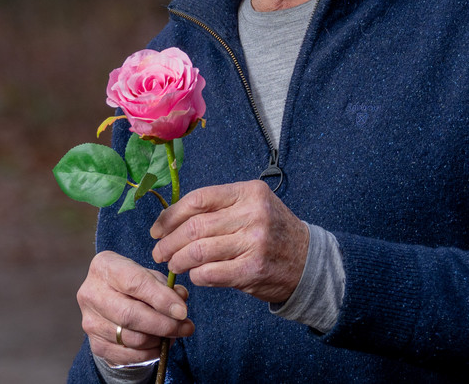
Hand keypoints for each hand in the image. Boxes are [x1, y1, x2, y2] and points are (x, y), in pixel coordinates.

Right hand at [77, 250, 194, 364]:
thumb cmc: (133, 285)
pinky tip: (159, 346)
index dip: (161, 299)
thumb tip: (180, 300)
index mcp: (104, 267)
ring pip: (131, 338)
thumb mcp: (148, 275)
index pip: (134, 283)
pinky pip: (127, 356)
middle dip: (164, 324)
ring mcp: (90, 321)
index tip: (182, 311)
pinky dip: (149, 354)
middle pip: (130, 315)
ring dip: (158, 340)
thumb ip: (165, 286)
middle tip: (186, 327)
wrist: (109, 303)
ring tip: (173, 335)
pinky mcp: (95, 344)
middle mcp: (91, 293)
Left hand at [150, 180, 308, 302]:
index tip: (157, 228)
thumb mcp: (253, 206)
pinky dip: (197, 276)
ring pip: (199, 251)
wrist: (310, 262)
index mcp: (248, 192)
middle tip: (158, 251)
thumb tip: (171, 218)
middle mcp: (252, 214)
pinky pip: (211, 273)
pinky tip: (195, 275)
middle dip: (169, 241)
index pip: (198, 200)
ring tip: (172, 264)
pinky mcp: (254, 270)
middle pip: (195, 227)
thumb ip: (219, 207)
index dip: (171, 215)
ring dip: (179, 260)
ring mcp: (254, 243)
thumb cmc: (273, 231)